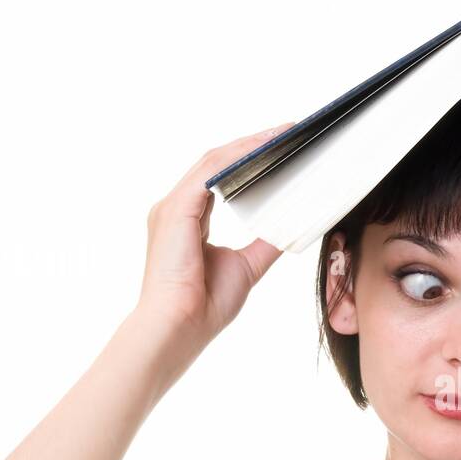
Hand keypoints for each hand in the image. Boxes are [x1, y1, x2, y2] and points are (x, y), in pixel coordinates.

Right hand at [135, 124, 295, 349]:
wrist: (180, 328)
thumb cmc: (205, 305)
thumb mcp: (246, 267)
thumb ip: (264, 244)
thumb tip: (289, 227)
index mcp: (188, 220)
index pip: (220, 179)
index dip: (248, 160)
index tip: (280, 148)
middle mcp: (177, 208)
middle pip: (216, 163)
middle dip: (252, 145)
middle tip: (288, 131)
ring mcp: (172, 207)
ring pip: (213, 162)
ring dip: (248, 145)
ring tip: (282, 134)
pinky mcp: (176, 210)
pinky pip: (209, 173)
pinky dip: (236, 159)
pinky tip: (261, 151)